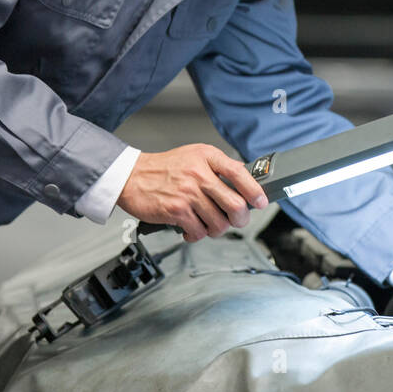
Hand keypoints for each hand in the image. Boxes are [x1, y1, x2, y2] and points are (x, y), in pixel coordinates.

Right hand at [117, 144, 267, 241]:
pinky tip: (193, 230)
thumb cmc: (164, 168)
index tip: (261, 202)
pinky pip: (198, 231)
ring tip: (211, 225)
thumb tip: (244, 181)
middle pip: (235, 204)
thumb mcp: (194, 156)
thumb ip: (218, 167)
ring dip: (218, 229)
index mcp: (207, 157)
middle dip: (241, 219)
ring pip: (219, 222)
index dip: (255, 191)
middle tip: (238, 220)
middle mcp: (199, 174)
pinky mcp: (176, 211)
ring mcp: (188, 193)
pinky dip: (198, 235)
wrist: (131, 176)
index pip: (240, 173)